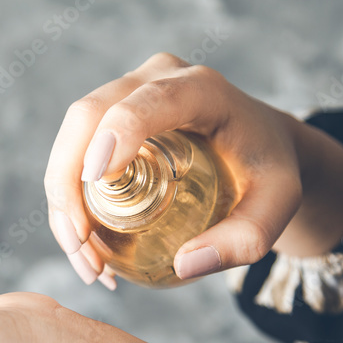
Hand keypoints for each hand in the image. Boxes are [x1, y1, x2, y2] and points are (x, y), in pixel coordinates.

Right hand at [44, 52, 342, 284]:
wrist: (262, 143)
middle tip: (82, 247)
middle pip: (89, 116)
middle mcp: (157, 78)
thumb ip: (247, 238)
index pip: (149, 100)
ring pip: (72, 135)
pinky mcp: (110, 112)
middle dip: (69, 184)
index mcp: (202, 88)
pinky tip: (84, 246)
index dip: (117, 132)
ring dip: (62, 199)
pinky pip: (74, 149)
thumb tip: (184, 265)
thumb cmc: (269, 169)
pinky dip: (68, 199)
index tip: (97, 180)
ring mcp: (128, 91)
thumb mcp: (279, 205)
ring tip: (86, 261)